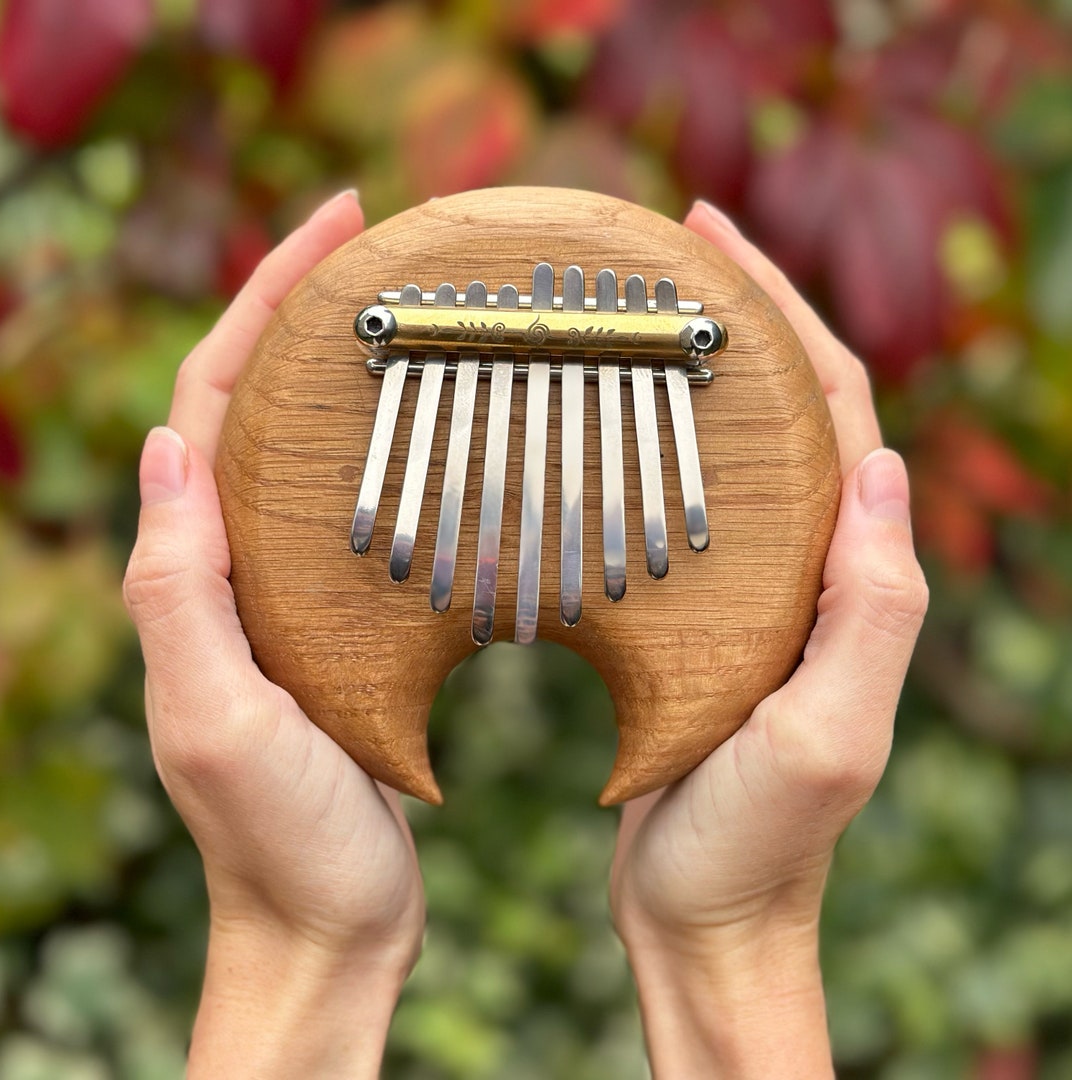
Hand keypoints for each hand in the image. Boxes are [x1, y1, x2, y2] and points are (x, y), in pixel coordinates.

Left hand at [123, 191, 423, 1077]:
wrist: (329, 925)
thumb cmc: (278, 839)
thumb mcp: (217, 721)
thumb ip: (178, 594)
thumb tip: (164, 448)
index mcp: (196, 574)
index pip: (211, 403)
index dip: (261, 303)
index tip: (335, 226)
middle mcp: (235, 569)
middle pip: (259, 406)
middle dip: (306, 309)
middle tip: (381, 242)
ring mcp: (292, 591)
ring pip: (312, 453)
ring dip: (351, 372)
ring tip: (421, 312)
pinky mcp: (346, 622)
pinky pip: (360, 513)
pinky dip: (394, 454)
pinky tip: (448, 436)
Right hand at [610, 201, 928, 1077]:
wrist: (704, 912)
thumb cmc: (758, 840)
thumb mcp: (827, 737)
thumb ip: (871, 613)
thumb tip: (878, 469)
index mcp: (848, 578)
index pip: (838, 411)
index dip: (788, 314)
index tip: (716, 238)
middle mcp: (809, 570)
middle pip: (787, 408)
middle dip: (741, 313)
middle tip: (666, 245)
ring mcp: (751, 588)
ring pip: (732, 451)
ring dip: (691, 369)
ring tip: (625, 310)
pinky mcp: (695, 615)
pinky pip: (681, 508)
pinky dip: (649, 448)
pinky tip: (594, 426)